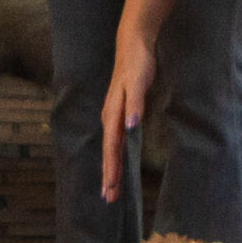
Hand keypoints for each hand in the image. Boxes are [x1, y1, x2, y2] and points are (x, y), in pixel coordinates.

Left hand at [99, 32, 155, 203]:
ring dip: (114, 154)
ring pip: (115, 131)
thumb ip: (130, 118)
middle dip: (109, 173)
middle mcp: (112, 113)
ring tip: (113, 177)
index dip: (110, 174)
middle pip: (109, 148)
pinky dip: (131, 115)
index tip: (109, 195)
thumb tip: (129, 135)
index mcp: (112, 120)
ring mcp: (121, 100)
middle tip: (109, 196)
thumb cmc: (132, 77)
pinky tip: (132, 127)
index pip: (110, 152)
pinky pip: (132, 102)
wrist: (132, 46)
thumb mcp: (131, 102)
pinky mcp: (133, 85)